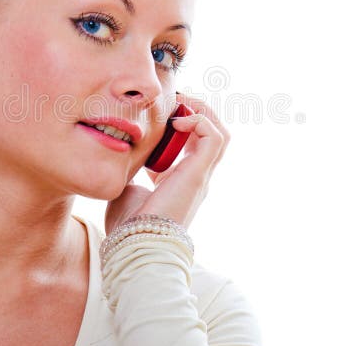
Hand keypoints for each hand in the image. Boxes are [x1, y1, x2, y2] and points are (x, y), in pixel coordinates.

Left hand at [104, 92, 230, 234]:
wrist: (135, 243)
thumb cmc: (129, 225)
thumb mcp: (127, 189)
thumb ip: (131, 172)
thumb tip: (124, 157)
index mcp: (181, 181)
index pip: (195, 145)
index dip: (184, 123)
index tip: (163, 113)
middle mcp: (196, 177)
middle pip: (213, 135)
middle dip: (198, 112)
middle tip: (175, 101)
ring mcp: (200, 176)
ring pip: (221, 134)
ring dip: (203, 113)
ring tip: (181, 105)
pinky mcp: (199, 174)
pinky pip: (215, 137)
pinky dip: (200, 122)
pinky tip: (177, 122)